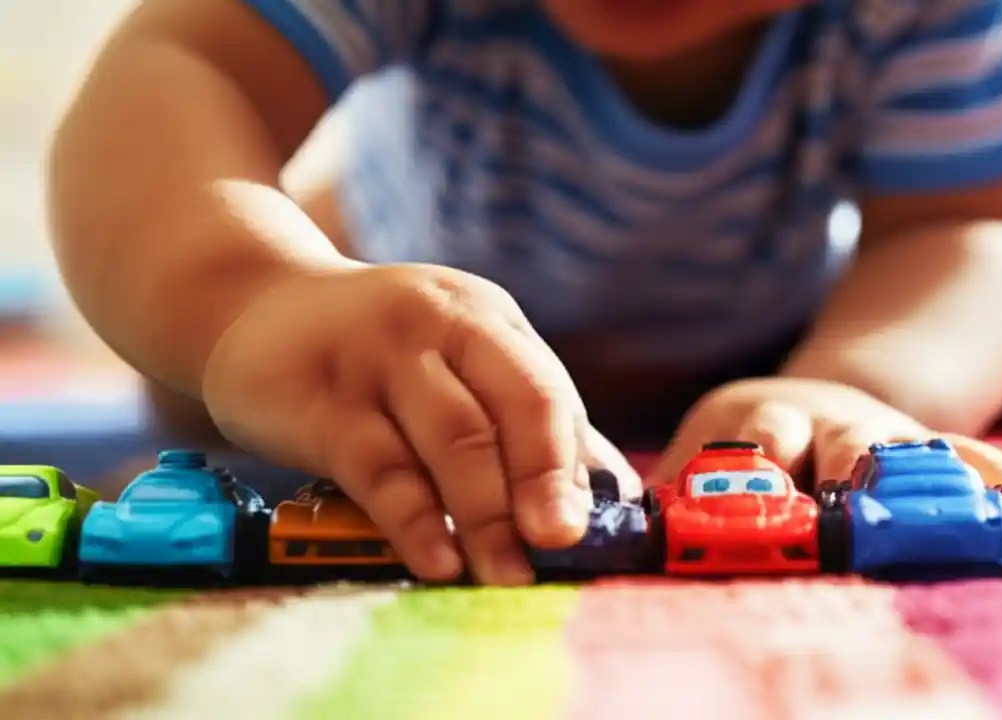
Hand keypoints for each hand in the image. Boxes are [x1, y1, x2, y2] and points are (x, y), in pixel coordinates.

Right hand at [201, 263, 638, 584]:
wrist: (254, 304)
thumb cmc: (378, 349)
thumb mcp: (454, 357)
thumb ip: (523, 416)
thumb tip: (609, 488)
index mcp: (485, 318)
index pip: (546, 389)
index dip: (570, 462)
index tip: (585, 528)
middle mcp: (439, 325)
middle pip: (514, 403)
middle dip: (544, 479)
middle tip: (558, 543)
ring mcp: (378, 358)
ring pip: (453, 439)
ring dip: (486, 516)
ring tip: (504, 575)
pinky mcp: (321, 400)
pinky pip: (380, 468)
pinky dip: (415, 520)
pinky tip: (438, 559)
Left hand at [648, 377, 1001, 486]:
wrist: (811, 401)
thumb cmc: (746, 447)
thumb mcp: (703, 457)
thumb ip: (677, 497)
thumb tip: (621, 540)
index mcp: (752, 426)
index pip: (748, 452)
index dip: (751, 478)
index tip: (747, 501)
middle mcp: (817, 424)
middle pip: (829, 447)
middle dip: (839, 476)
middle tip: (847, 505)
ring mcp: (873, 430)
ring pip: (895, 449)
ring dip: (911, 476)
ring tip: (940, 505)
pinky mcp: (920, 442)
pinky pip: (958, 452)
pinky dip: (981, 470)